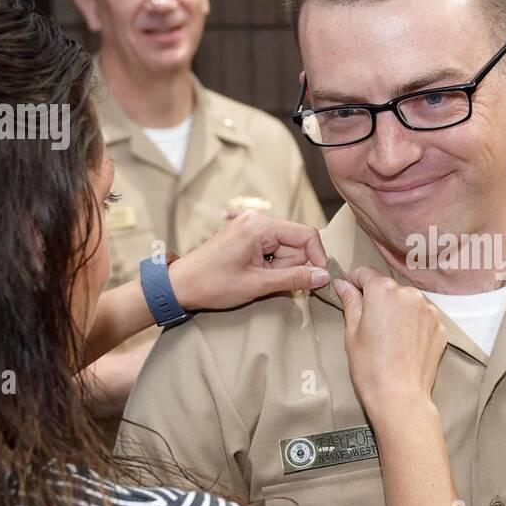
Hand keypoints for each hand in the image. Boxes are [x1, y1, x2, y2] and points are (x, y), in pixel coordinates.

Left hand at [170, 210, 328, 310]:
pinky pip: (272, 250)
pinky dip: (269, 266)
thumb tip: (325, 276)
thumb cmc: (213, 284)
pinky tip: (252, 274)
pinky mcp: (246, 237)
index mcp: (261, 226)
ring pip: (285, 249)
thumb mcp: (258, 285)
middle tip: (267, 280)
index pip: (306, 235)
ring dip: (278, 268)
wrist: (180, 285)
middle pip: (296, 243)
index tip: (318, 279)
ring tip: (255, 278)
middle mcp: (257, 220)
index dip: (317, 257)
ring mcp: (251, 227)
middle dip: (290, 266)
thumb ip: (294, 278)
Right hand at [333, 267, 446, 414]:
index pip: (365, 273)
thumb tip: (343, 284)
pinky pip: (422, 318)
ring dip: (398, 312)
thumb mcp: (351, 332)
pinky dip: (413, 326)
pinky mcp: (440, 328)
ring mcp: (429, 311)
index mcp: (384, 291)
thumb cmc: (370, 367)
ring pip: (407, 303)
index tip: (350, 292)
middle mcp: (410, 294)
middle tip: (369, 325)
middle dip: (378, 300)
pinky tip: (404, 345)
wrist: (400, 396)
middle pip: (389, 289)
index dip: (354, 282)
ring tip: (388, 338)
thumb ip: (350, 301)